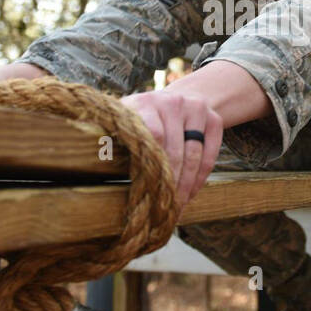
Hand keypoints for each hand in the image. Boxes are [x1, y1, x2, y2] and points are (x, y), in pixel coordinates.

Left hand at [119, 88, 222, 205]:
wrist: (172, 102)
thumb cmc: (141, 123)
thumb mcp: (125, 125)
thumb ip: (113, 142)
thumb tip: (96, 170)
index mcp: (145, 102)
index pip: (153, 135)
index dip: (152, 165)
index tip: (147, 190)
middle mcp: (173, 101)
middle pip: (175, 149)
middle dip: (170, 183)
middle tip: (164, 209)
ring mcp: (196, 108)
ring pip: (194, 153)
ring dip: (187, 184)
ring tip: (178, 206)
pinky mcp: (214, 118)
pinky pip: (210, 153)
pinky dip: (201, 177)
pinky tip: (192, 193)